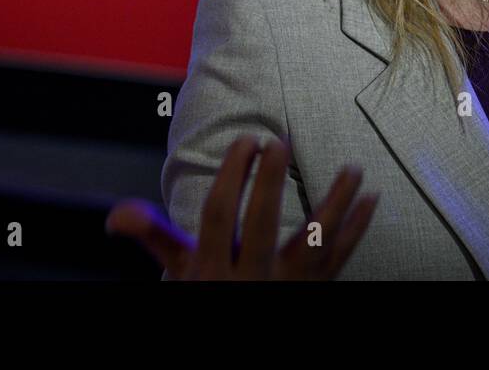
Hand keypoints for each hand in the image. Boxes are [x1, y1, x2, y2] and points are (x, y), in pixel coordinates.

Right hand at [106, 134, 377, 278]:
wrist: (235, 347)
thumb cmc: (207, 294)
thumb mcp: (179, 273)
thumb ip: (155, 237)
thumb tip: (117, 214)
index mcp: (212, 271)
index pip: (219, 216)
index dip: (230, 176)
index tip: (245, 140)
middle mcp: (250, 280)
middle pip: (261, 224)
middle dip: (269, 182)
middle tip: (279, 142)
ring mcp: (285, 289)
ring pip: (313, 244)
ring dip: (336, 204)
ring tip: (353, 169)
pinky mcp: (313, 293)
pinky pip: (339, 260)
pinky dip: (358, 229)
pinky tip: (371, 199)